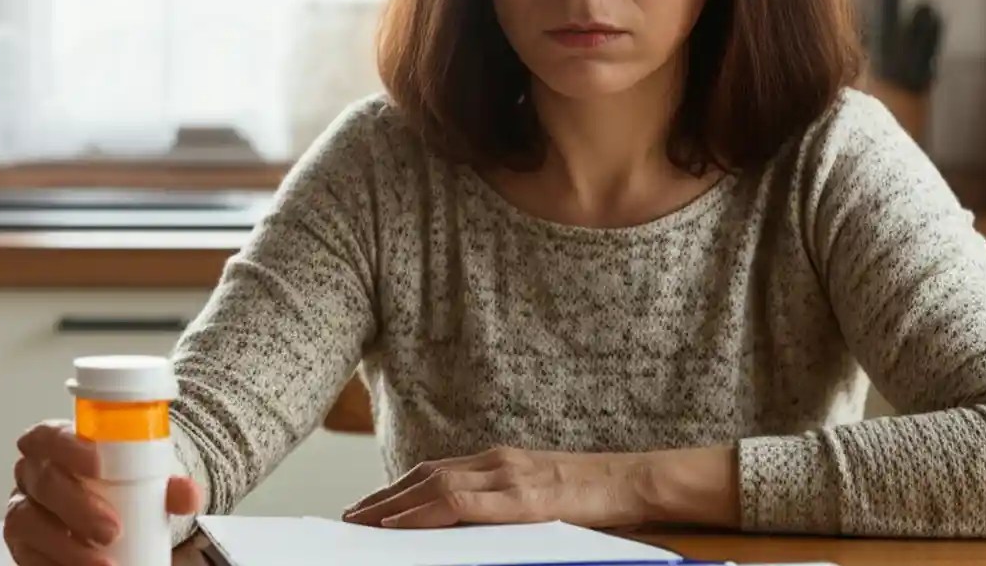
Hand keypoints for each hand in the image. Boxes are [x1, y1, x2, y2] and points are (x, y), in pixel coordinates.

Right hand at [4, 419, 202, 565]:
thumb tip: (188, 495)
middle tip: (112, 529)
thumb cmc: (122, 486)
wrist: (115, 515)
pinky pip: (27, 557)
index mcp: (57, 445)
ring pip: (27, 522)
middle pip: (43, 482)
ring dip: (66, 546)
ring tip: (105, 564)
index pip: (49, 435)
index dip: (68, 448)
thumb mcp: (147, 480)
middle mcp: (33, 475)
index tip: (99, 466)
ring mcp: (23, 510)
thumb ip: (170, 487)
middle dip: (77, 507)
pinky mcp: (23, 545)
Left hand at [341, 447, 655, 528]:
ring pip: (435, 486)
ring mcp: (508, 477)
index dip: (397, 489)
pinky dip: (425, 512)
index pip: (435, 471)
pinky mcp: (522, 498)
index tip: (368, 506)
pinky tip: (401, 524)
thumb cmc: (593, 494)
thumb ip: (503, 501)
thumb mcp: (540, 493)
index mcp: (500, 461)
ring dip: (393, 506)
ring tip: (362, 524)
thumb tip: (467, 524)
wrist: (635, 481)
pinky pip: (462, 504)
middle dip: (384, 498)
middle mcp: (497, 462)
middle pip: (425, 476)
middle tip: (350, 518)